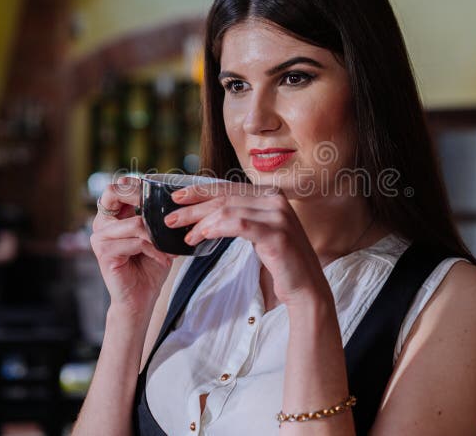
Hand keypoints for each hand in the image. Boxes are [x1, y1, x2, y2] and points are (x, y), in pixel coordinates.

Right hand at [91, 177, 176, 315]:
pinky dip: (154, 250)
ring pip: (135, 223)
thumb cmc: (149, 266)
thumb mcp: (156, 236)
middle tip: (159, 213)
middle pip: (113, 192)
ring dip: (157, 236)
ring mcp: (100, 237)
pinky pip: (136, 242)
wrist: (140, 298)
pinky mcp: (104, 253)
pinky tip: (162, 259)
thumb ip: (155, 216)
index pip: (118, 186)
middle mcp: (102, 223)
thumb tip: (170, 197)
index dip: (136, 184)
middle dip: (139, 197)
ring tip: (168, 249)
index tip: (158, 195)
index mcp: (113, 216)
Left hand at [166, 182, 330, 306]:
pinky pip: (239, 225)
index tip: (176, 197)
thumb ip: (240, 216)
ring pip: (228, 210)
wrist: (305, 286)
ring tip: (185, 236)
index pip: (228, 188)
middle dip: (193, 207)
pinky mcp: (277, 234)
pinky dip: (217, 228)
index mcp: (270, 194)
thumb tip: (205, 213)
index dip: (200, 191)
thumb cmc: (279, 261)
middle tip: (170, 218)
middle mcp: (276, 199)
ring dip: (201, 222)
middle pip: (225, 197)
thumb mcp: (258, 232)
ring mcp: (278, 215)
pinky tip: (202, 236)